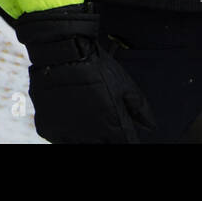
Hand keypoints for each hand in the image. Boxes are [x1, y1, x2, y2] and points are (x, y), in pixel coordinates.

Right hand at [16, 8, 156, 143]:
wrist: (63, 53)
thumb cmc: (94, 66)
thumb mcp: (124, 84)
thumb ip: (140, 108)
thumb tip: (152, 126)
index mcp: (114, 127)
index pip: (127, 145)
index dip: (128, 139)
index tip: (125, 133)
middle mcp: (92, 136)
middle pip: (103, 147)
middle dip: (107, 139)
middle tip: (104, 121)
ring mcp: (69, 134)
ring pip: (82, 145)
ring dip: (87, 137)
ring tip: (86, 117)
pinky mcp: (50, 129)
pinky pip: (60, 139)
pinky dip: (66, 133)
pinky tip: (69, 117)